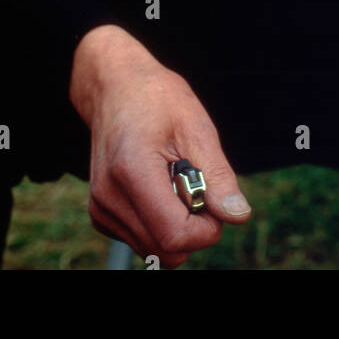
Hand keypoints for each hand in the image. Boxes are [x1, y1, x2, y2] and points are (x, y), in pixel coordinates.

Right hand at [69, 25, 252, 267]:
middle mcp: (108, 197)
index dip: (206, 228)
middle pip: (167, 250)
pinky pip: (143, 239)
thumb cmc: (157, 99)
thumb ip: (217, 175)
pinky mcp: (101, 215)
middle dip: (194, 228)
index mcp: (131, 170)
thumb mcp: (195, 125)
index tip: (215, 198)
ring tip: (175, 181)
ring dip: (177, 225)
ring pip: (155, 250)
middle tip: (198, 186)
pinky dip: (160, 222)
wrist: (115, 88)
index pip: (174, 235)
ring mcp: (100, 209)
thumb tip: (238, 216)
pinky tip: (159, 186)